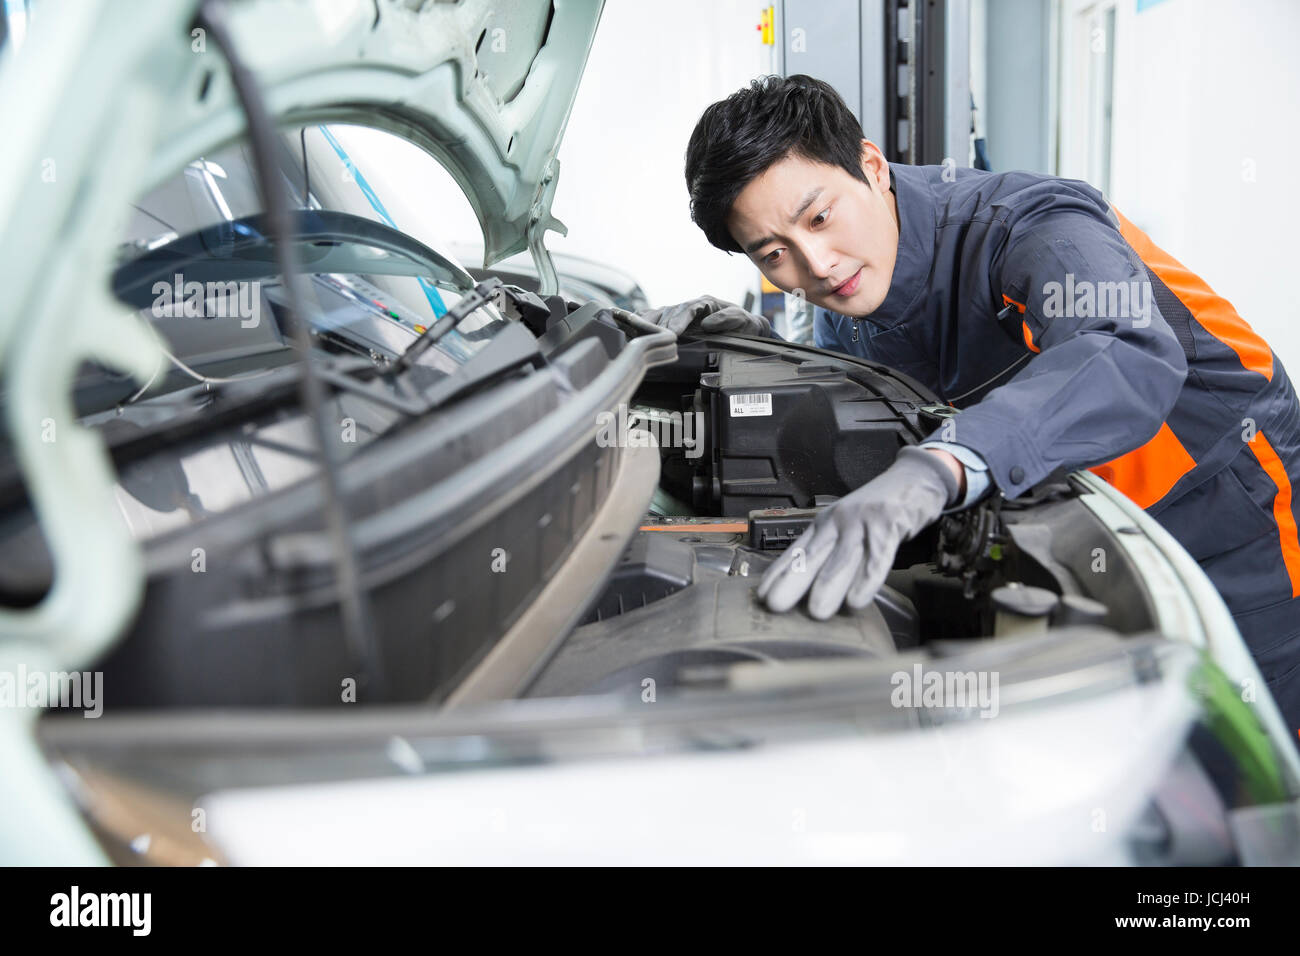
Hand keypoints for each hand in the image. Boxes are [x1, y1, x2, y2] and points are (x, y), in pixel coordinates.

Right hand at [638, 295, 770, 336]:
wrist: (745, 327)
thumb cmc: (742, 323)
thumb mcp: (741, 319)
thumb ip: (726, 318)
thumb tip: (708, 323)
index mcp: (705, 302)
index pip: (688, 309)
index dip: (678, 320)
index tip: (672, 333)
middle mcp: (690, 305)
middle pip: (670, 311)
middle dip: (661, 324)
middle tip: (652, 338)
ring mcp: (681, 312)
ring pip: (660, 314)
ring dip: (649, 323)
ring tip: (637, 333)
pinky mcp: (675, 320)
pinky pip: (656, 318)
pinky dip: (643, 321)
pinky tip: (631, 326)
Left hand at [756, 446, 959, 618]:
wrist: (913, 479)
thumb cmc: (877, 510)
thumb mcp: (846, 527)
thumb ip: (831, 554)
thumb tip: (811, 589)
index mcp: (823, 525)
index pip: (796, 552)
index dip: (779, 574)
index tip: (762, 596)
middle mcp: (837, 523)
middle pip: (813, 555)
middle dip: (792, 581)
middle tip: (775, 605)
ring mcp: (862, 523)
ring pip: (842, 559)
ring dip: (828, 586)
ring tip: (816, 612)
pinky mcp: (888, 525)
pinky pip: (877, 557)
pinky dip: (867, 580)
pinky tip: (857, 600)